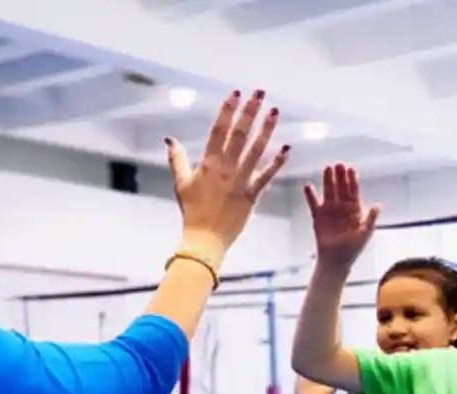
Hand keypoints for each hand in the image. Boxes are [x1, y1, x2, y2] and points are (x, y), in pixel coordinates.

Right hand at [166, 89, 288, 253]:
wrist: (204, 239)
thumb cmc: (192, 211)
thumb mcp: (181, 183)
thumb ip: (177, 159)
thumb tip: (169, 139)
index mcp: (208, 163)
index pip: (218, 130)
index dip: (228, 110)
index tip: (236, 93)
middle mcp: (225, 168)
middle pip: (239, 134)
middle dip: (250, 112)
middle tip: (260, 93)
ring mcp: (240, 181)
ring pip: (255, 150)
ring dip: (266, 130)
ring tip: (275, 111)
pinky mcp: (252, 195)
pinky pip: (266, 176)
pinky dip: (277, 162)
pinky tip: (287, 148)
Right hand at [303, 163, 379, 268]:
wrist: (336, 260)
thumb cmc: (352, 248)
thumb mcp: (365, 233)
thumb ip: (371, 219)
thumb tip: (377, 205)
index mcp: (355, 210)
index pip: (353, 192)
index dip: (352, 180)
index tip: (351, 169)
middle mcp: (342, 208)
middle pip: (341, 188)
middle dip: (340, 177)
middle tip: (339, 164)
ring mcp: (329, 211)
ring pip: (328, 192)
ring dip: (328, 181)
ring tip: (327, 168)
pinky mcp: (318, 217)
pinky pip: (313, 204)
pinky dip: (310, 195)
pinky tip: (308, 186)